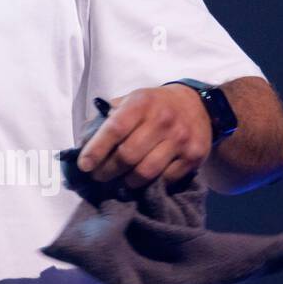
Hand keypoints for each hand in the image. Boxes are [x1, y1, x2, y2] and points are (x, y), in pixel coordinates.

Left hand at [76, 85, 212, 188]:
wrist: (199, 105)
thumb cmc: (155, 104)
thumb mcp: (130, 99)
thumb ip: (107, 116)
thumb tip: (84, 140)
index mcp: (142, 103)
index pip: (115, 129)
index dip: (96, 149)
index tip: (84, 165)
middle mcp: (162, 120)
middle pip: (128, 155)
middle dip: (108, 170)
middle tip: (98, 176)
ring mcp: (180, 139)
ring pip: (146, 171)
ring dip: (127, 181)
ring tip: (119, 182)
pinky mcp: (194, 156)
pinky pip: (166, 179)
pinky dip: (150, 184)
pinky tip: (141, 181)